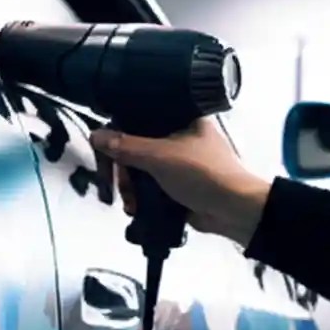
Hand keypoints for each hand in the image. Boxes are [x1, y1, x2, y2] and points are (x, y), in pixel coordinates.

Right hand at [91, 117, 270, 245]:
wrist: (233, 211)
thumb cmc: (204, 174)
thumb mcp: (160, 156)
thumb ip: (126, 146)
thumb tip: (96, 135)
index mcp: (181, 118)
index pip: (138, 118)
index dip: (118, 134)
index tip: (104, 152)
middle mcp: (179, 136)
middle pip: (135, 147)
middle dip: (123, 171)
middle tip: (115, 186)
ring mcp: (178, 162)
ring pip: (141, 169)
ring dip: (130, 188)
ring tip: (131, 204)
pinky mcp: (178, 184)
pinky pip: (150, 186)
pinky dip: (141, 197)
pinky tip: (136, 208)